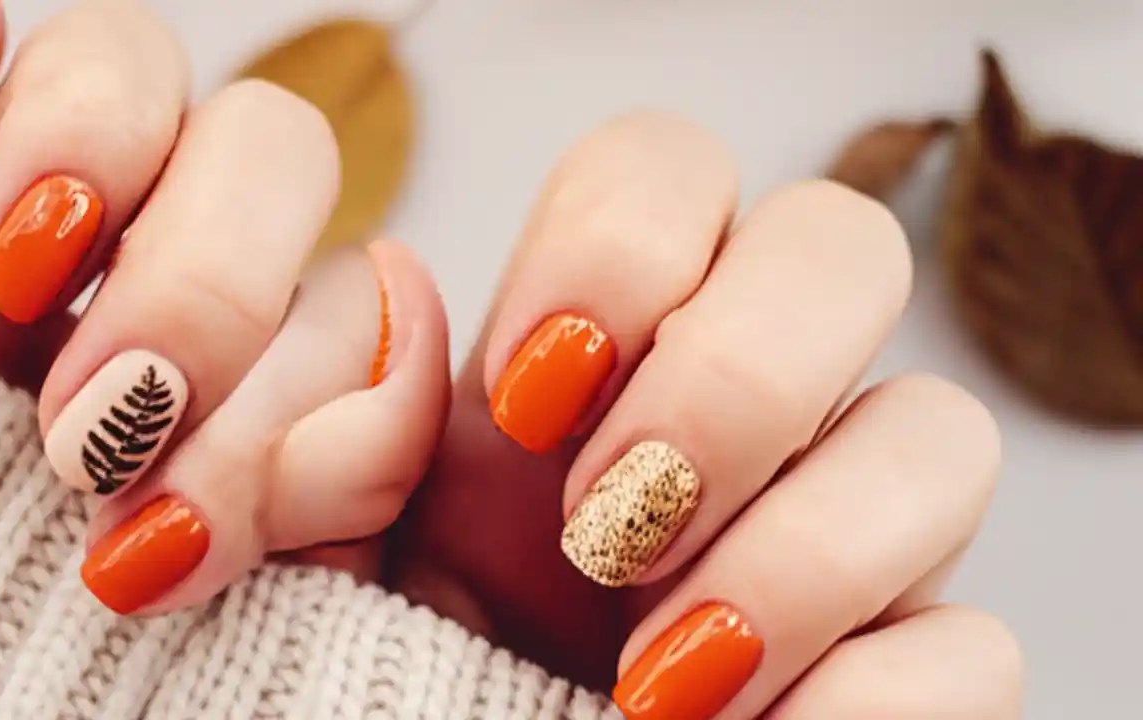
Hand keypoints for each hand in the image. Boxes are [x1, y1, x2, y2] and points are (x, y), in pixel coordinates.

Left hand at [0, 0, 448, 612]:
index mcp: (22, 270)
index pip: (120, 87)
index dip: (97, 124)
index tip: (28, 253)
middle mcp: (164, 313)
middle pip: (271, 147)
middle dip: (203, 275)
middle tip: (102, 431)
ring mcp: (277, 400)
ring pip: (358, 281)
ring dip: (273, 402)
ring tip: (166, 553)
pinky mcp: (359, 494)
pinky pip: (420, 403)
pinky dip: (361, 448)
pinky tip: (276, 530)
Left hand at [393, 114, 1023, 718]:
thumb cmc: (374, 663)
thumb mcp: (321, 541)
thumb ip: (337, 421)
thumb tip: (401, 282)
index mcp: (595, 351)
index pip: (668, 173)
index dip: (617, 246)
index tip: (528, 400)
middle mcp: (739, 414)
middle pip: (842, 248)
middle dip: (735, 375)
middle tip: (611, 521)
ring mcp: (841, 537)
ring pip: (945, 437)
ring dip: (805, 553)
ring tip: (655, 681)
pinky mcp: (903, 680)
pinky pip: (975, 653)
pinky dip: (868, 705)